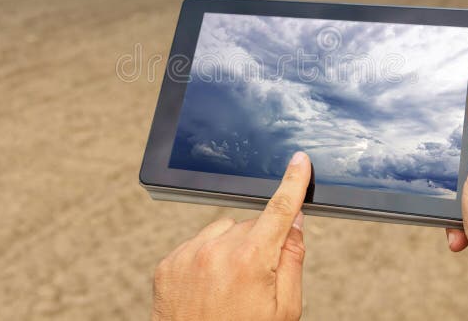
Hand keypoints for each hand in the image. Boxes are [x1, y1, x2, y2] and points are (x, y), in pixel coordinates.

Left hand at [152, 152, 310, 320]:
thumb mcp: (285, 311)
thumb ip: (292, 261)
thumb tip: (293, 225)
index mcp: (251, 261)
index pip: (279, 210)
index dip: (293, 182)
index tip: (299, 161)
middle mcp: (216, 251)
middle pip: (252, 225)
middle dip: (260, 242)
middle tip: (256, 279)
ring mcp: (188, 255)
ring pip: (223, 231)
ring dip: (231, 248)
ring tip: (229, 286)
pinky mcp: (168, 263)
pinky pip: (197, 244)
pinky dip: (206, 257)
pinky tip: (208, 287)